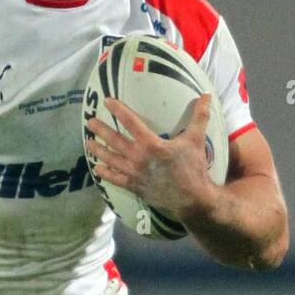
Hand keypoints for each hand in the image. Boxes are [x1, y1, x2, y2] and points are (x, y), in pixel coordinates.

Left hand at [86, 92, 217, 220]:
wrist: (191, 199)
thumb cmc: (193, 168)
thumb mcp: (196, 140)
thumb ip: (199, 116)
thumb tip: (206, 95)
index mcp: (151, 144)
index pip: (130, 122)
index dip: (118, 110)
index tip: (107, 101)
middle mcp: (138, 157)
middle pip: (114, 140)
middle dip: (100, 130)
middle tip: (89, 121)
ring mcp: (134, 173)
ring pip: (111, 159)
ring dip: (98, 150)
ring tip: (87, 142)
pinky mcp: (134, 187)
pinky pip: (115, 179)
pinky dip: (105, 173)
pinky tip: (97, 168)